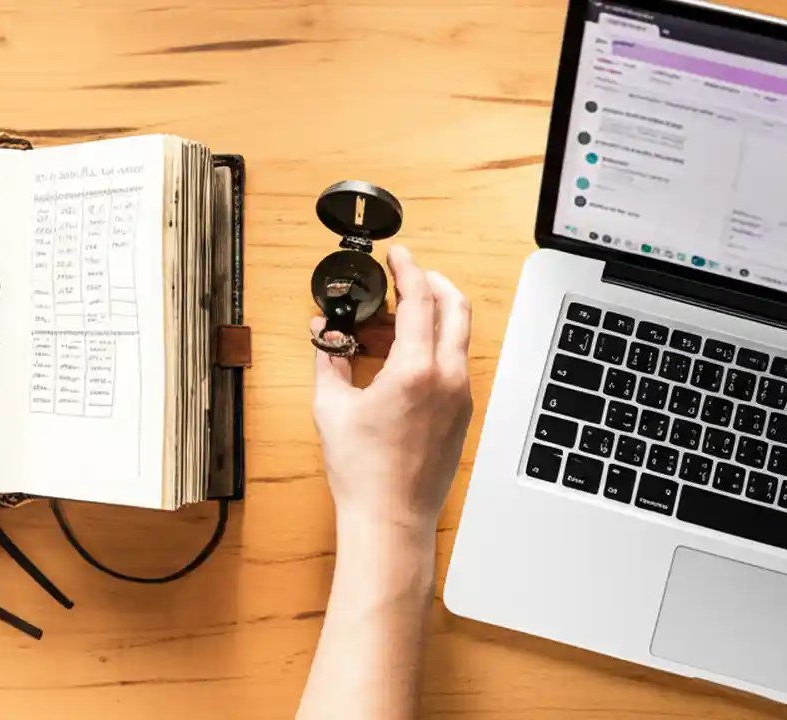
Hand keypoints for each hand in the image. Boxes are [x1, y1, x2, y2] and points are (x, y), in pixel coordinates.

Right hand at [311, 245, 472, 533]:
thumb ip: (328, 360)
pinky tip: (402, 358)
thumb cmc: (364, 473)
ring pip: (458, 336)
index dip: (407, 269)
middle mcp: (448, 378)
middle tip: (407, 277)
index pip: (419, 299)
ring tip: (392, 324)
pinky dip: (435, 346)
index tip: (398, 255)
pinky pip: (454, 363)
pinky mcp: (462, 414)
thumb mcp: (332, 408)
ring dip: (432, 317)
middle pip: (455, 307)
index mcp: (417, 370)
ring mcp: (461, 396)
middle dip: (433, 283)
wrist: (391, 519)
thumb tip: (323, 334)